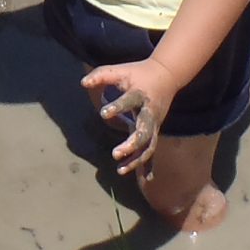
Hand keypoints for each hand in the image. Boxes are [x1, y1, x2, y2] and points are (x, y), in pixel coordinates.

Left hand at [83, 57, 178, 175]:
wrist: (166, 75)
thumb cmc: (138, 73)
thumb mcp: (120, 70)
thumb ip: (101, 75)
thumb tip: (83, 84)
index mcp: (141, 95)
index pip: (130, 100)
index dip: (118, 106)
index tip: (103, 113)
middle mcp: (149, 112)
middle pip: (145, 131)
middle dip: (132, 144)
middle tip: (115, 154)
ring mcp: (154, 124)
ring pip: (149, 146)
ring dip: (136, 159)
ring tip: (120, 170)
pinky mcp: (154, 131)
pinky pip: (152, 150)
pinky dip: (150, 165)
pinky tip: (147, 179)